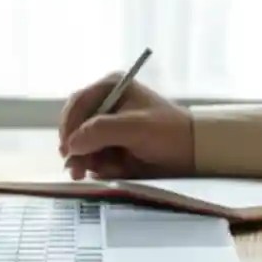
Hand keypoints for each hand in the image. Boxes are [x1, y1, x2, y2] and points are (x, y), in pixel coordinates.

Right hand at [57, 74, 194, 180]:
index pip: (78, 104)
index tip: (68, 150)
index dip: (69, 127)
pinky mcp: (112, 144)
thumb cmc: (169, 133)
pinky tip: (109, 171)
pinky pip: (93, 156)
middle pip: (75, 125)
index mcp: (111, 87)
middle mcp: (106, 102)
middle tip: (77, 171)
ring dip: (85, 160)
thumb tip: (72, 144)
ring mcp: (108, 125)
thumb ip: (101, 131)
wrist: (193, 153)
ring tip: (90, 174)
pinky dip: (97, 165)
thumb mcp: (136, 128)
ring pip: (82, 144)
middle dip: (76, 148)